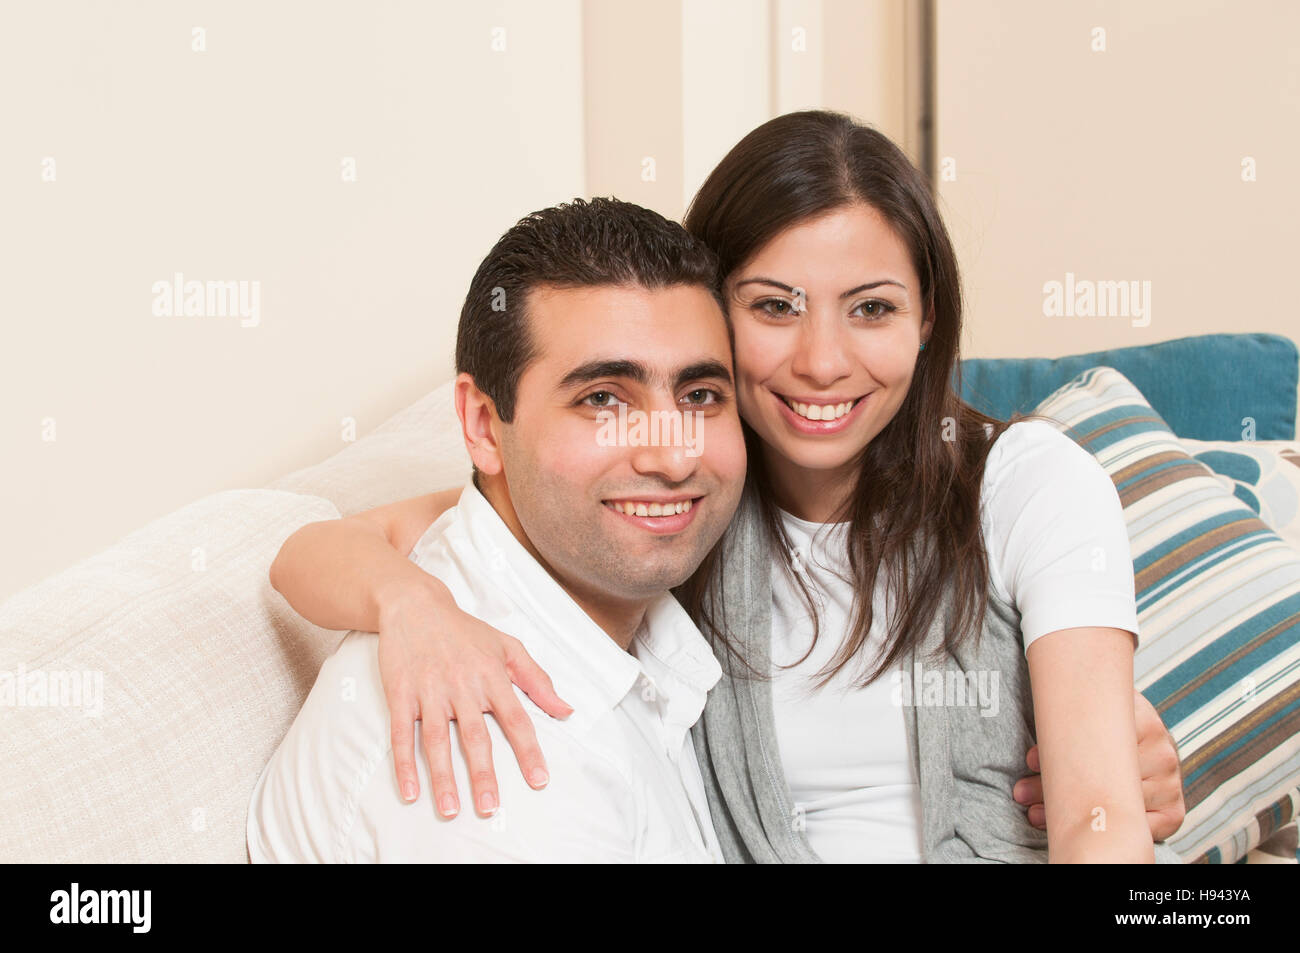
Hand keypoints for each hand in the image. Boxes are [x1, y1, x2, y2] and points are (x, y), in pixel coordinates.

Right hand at [376, 582, 572, 818]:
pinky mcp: (401, 694)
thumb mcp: (508, 646)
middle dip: (483, 774)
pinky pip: (403, 734)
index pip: (516, 719)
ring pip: (438, 740)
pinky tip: (410, 790)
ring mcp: (430, 691)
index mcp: (492, 676)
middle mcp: (462, 685)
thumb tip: (566, 710)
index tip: (539, 780)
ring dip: (444, 777)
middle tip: (490, 808)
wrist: (416, 605)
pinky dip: (404, 764)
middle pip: (476, 736)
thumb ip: (538, 680)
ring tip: (451, 809)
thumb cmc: (465, 631)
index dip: (528, 751)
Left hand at [1014, 688, 1185, 840]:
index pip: (1099, 739)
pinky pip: (1142, 829)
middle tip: (1022, 794)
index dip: (1060, 752)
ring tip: (1034, 812)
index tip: (1030, 761)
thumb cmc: (1108, 720)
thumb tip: (1033, 752)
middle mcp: (1162, 752)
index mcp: (1143, 719)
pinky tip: (1076, 829)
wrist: (1145, 731)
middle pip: (1103, 777)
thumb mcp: (1094, 705)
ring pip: (1116, 806)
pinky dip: (1105, 832)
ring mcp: (1170, 782)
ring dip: (1071, 813)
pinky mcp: (1173, 809)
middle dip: (1053, 788)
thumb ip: (1073, 714)